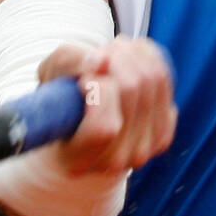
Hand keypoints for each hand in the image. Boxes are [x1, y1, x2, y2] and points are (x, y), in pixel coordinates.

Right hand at [37, 37, 177, 175]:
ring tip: (112, 53)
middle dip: (114, 57)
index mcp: (77, 159)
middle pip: (131, 89)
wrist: (82, 128)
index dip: (97, 89)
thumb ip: (68, 64)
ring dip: (132, 53)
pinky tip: (129, 60)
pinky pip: (165, 78)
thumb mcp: (49, 76)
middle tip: (99, 55)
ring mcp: (143, 151)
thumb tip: (101, 61)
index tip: (83, 79)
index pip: (104, 127)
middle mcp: (113, 162)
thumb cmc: (60, 101)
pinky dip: (148, 58)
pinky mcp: (163, 134)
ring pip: (152, 79)